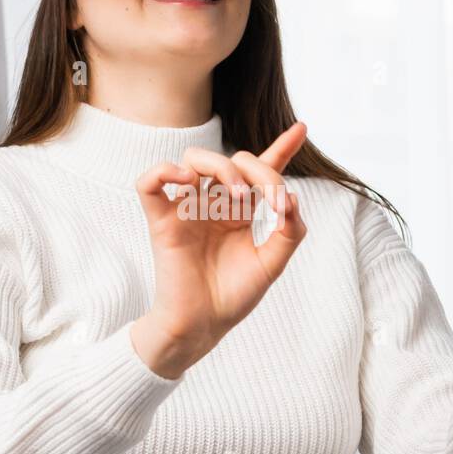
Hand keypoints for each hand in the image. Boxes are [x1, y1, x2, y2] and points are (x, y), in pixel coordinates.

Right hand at [131, 121, 308, 378]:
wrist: (203, 326)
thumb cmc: (233, 297)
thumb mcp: (272, 264)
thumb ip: (289, 231)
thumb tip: (291, 197)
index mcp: (239, 212)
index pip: (260, 171)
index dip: (281, 148)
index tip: (302, 128)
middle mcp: (212, 204)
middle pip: (233, 161)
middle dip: (259, 172)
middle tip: (274, 201)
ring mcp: (185, 209)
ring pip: (193, 159)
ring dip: (221, 167)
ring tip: (238, 196)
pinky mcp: (161, 221)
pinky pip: (149, 183)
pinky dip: (164, 172)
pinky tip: (186, 181)